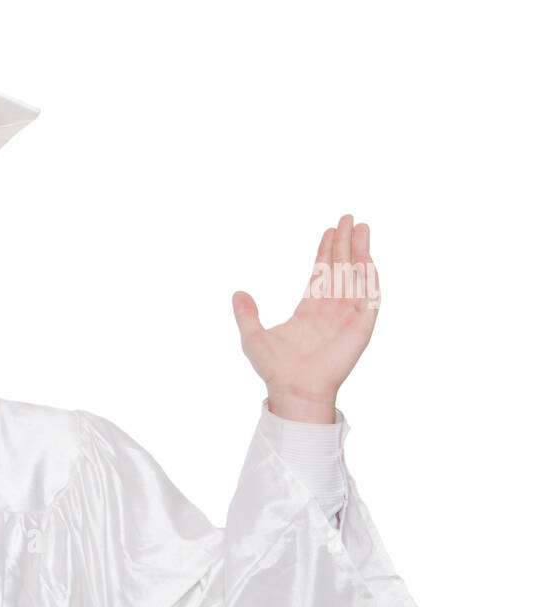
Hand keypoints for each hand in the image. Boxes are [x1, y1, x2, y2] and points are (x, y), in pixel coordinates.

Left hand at [231, 214, 379, 423]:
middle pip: (340, 267)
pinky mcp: (361, 326)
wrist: (293, 389)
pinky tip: (367, 258)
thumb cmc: (275, 369)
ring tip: (360, 226)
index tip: (329, 230)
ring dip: (359, 251)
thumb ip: (246, 314)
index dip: (325, 251)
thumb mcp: (253, 337)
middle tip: (348, 217)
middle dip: (344, 242)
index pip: (321, 272)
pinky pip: (369, 296)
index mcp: (310, 309)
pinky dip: (369, 276)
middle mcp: (331, 309)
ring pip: (355, 275)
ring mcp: (348, 316)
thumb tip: (237, 293)